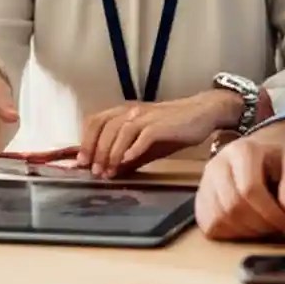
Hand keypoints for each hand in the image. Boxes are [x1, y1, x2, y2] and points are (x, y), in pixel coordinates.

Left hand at [76, 90, 241, 177]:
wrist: (203, 114)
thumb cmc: (173, 129)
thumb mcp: (147, 143)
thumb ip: (129, 155)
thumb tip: (111, 172)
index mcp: (125, 112)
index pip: (96, 121)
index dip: (86, 141)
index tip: (81, 162)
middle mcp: (132, 111)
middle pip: (104, 126)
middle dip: (96, 150)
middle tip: (94, 171)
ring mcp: (147, 116)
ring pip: (120, 131)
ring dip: (111, 153)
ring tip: (108, 172)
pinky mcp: (161, 125)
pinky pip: (143, 136)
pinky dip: (132, 149)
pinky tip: (127, 161)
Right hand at [195, 119, 284, 239]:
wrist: (258, 156)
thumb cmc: (277, 161)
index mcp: (242, 151)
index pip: (250, 189)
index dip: (271, 214)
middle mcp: (217, 164)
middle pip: (232, 206)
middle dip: (260, 226)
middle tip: (279, 230)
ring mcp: (205, 182)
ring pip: (219, 219)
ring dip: (246, 232)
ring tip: (265, 228)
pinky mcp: (200, 199)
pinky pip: (209, 225)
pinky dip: (230, 234)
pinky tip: (248, 229)